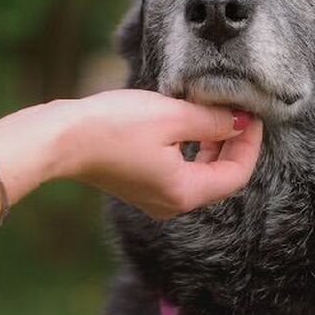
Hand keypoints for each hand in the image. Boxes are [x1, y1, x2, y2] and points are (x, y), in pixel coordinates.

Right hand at [0, 90, 262, 218]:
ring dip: (212, 144)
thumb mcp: (173, 116)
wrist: (61, 139)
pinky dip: (191, 149)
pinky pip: (180, 171)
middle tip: (238, 110)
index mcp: (186, 192)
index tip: (253, 114)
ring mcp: (155, 198)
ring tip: (215, 112)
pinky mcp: (140, 185)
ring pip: (201, 173)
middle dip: (233, 143)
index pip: (237, 174)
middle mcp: (173, 204)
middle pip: (221, 176)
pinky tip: (187, 123)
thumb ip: (213, 121)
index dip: (250, 143)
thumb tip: (242, 121)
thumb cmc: (115, 126)